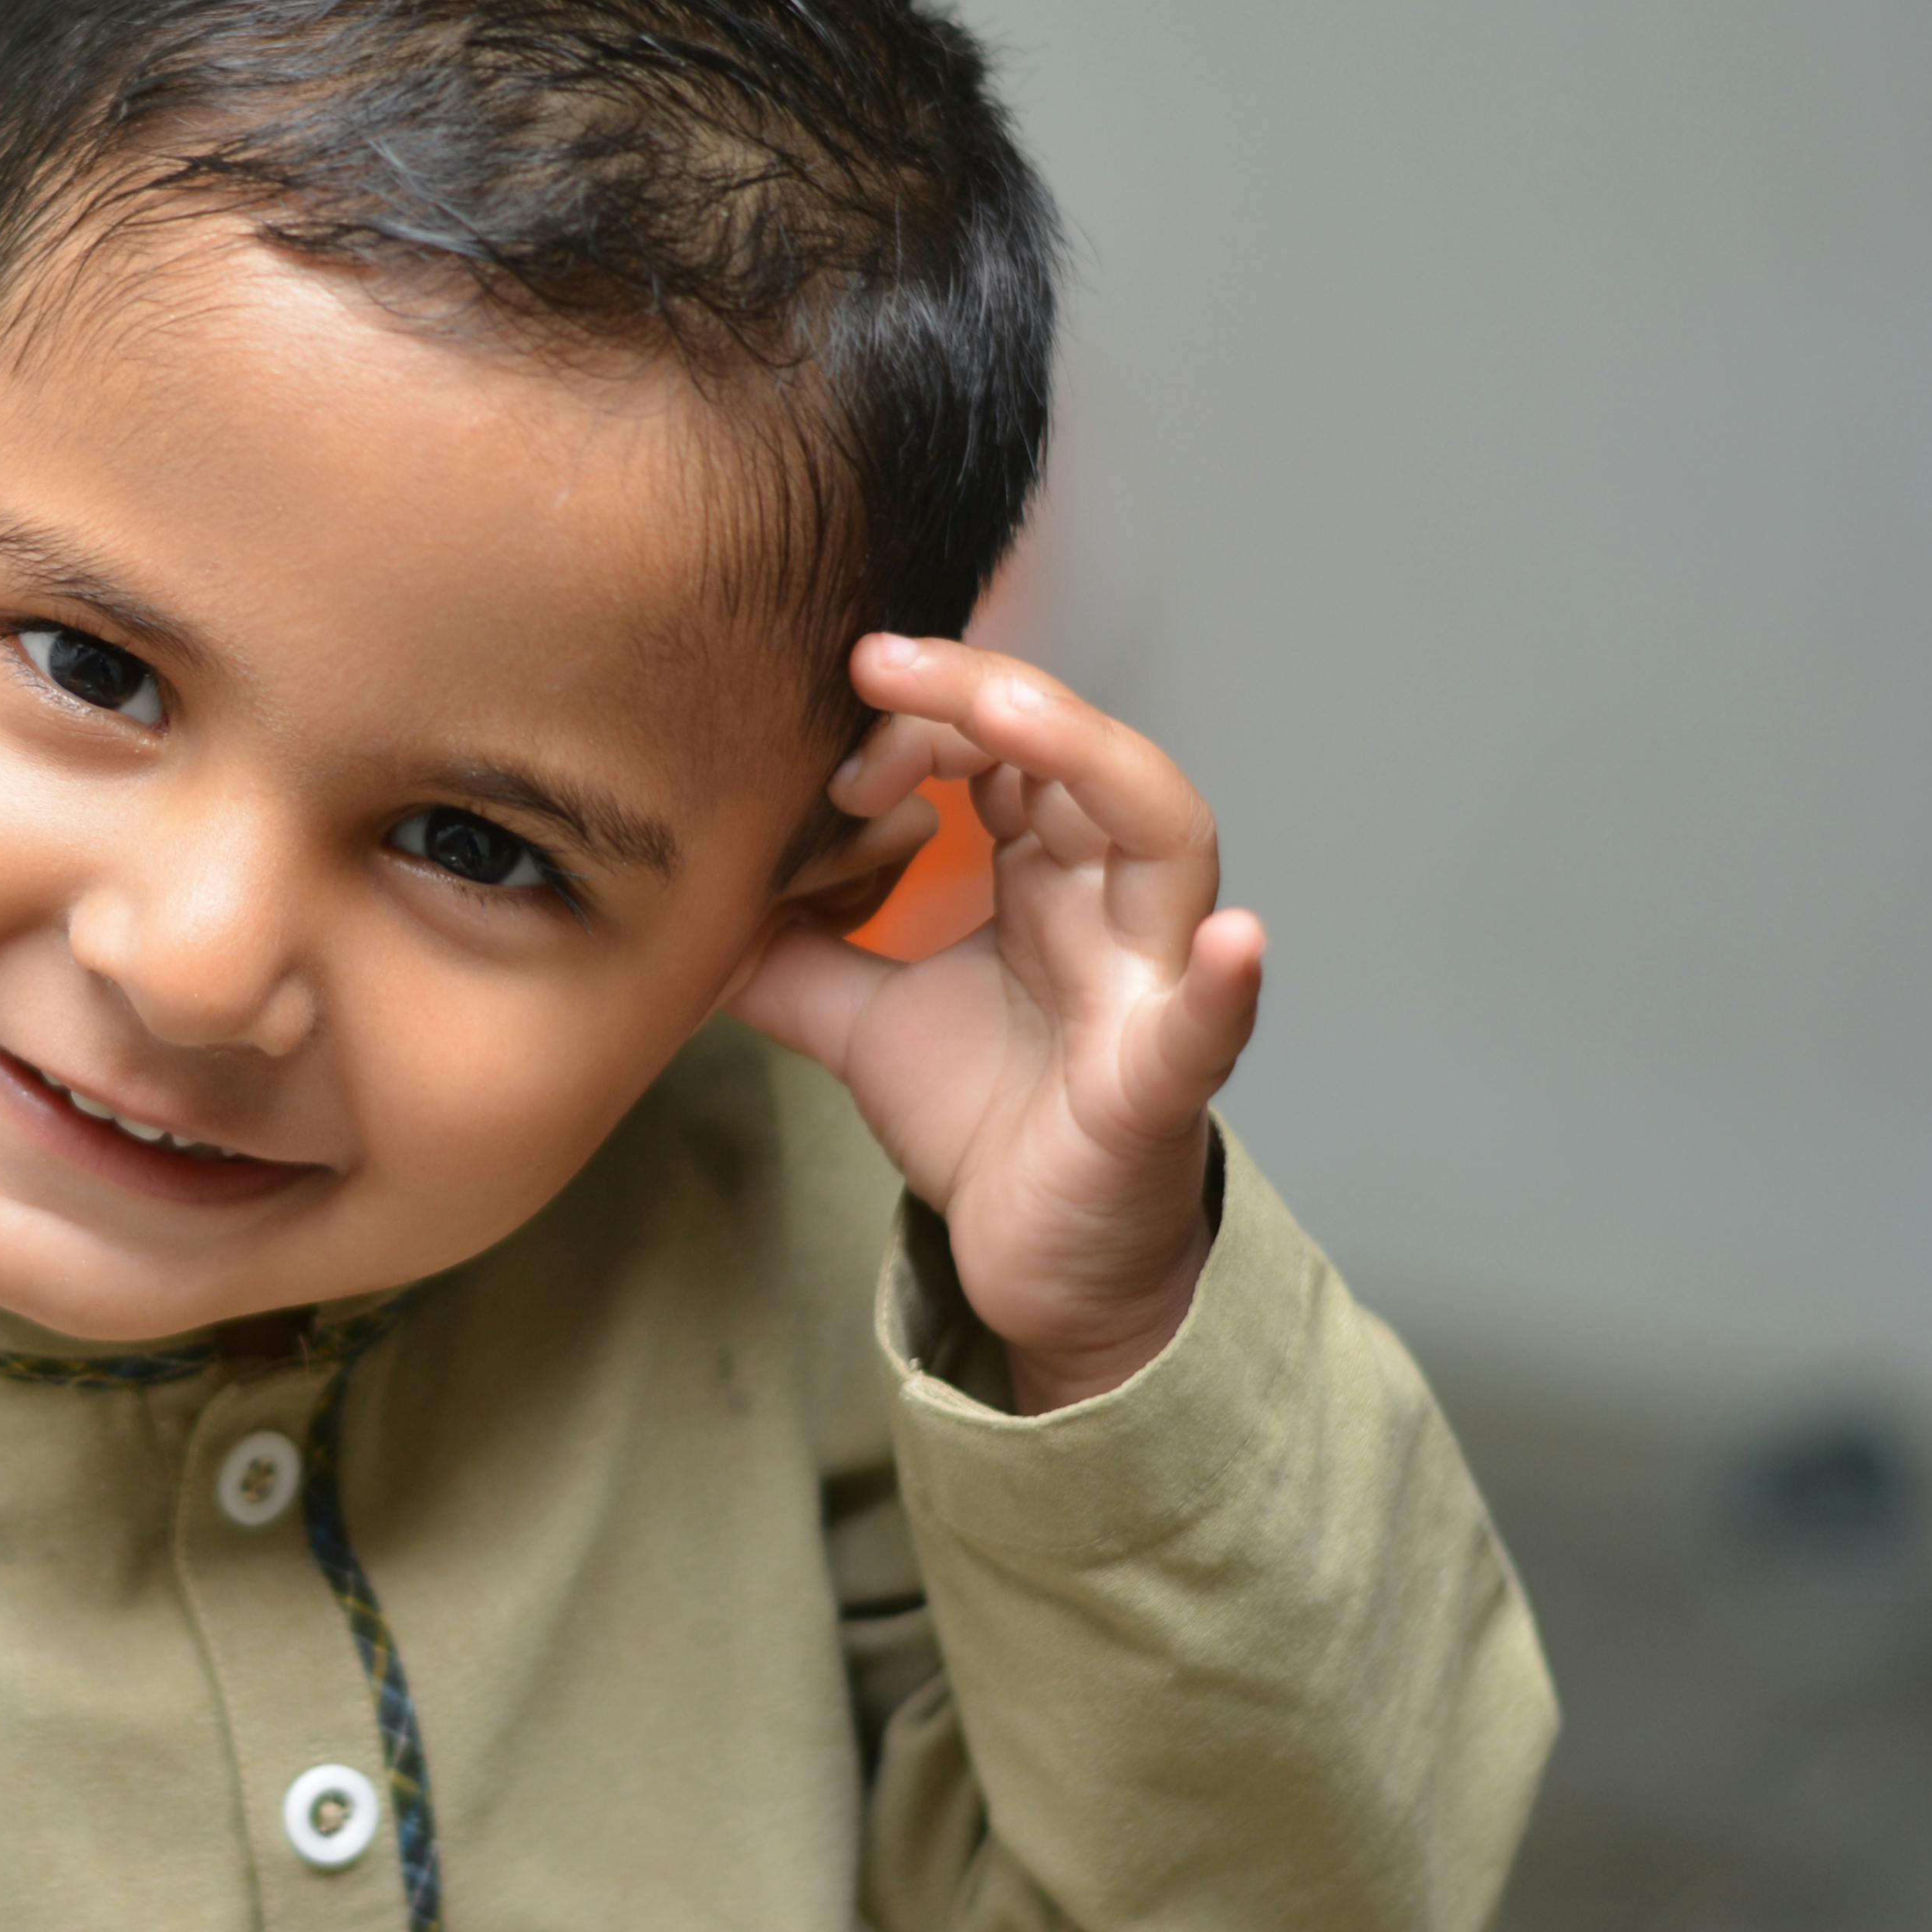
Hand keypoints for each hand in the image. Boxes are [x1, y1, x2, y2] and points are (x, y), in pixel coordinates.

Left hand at [729, 636, 1263, 1412]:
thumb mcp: (857, 1017)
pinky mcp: (1159, 1088)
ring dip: (1093, 761)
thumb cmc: (985, 1119)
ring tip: (1014, 713)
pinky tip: (1234, 942)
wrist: (1040, 1264)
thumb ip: (789, 946)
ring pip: (1165, 843)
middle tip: (879, 667)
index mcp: (1049, 879)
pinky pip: (1210, 1029)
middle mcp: (1110, 909)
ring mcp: (1146, 989)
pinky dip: (1226, 984)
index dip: (927, 715)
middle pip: (1082, 759)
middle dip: (987, 698)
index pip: (1008, 748)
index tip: (839, 718)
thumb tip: (697, 885)